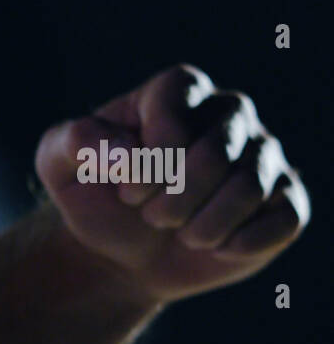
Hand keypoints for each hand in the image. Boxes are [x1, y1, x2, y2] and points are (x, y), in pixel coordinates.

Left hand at [35, 64, 308, 302]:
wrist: (119, 252)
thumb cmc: (94, 197)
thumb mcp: (58, 164)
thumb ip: (77, 141)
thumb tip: (128, 150)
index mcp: (178, 91)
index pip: (175, 110)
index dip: (147, 161)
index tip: (127, 189)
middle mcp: (229, 113)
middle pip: (217, 152)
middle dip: (172, 200)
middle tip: (151, 217)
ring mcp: (263, 155)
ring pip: (251, 187)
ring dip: (201, 227)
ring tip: (180, 232)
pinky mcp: (284, 201)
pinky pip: (284, 219)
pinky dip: (239, 244)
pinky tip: (214, 246)